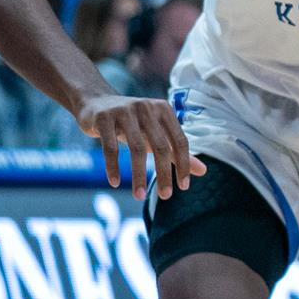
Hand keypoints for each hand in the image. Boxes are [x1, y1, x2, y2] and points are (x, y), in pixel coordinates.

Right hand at [76, 93, 205, 199]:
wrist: (95, 102)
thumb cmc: (132, 122)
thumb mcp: (156, 134)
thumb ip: (177, 151)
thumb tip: (203, 171)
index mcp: (164, 110)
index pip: (179, 140)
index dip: (183, 164)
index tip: (184, 186)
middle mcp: (146, 107)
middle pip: (160, 146)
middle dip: (164, 174)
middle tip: (166, 196)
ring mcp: (124, 111)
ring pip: (136, 148)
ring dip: (138, 176)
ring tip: (139, 196)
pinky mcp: (103, 118)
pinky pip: (110, 147)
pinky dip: (113, 167)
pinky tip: (114, 183)